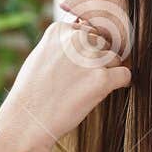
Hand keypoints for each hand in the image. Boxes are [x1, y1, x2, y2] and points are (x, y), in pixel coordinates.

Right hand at [0, 21, 130, 150]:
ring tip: (86, 89)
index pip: (87, 32)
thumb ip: (63, 44)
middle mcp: (76, 38)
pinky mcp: (101, 78)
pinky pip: (125, 75)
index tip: (75, 68)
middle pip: (103, 44)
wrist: (27, 122)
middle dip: (98, 61)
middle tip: (81, 81)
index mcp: (60, 29)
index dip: (85, 52)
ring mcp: (90, 58)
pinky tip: (104, 92)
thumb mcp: (41, 56)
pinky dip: (120, 84)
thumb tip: (88, 37)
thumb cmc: (32, 94)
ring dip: (107, 73)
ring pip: (115, 59)